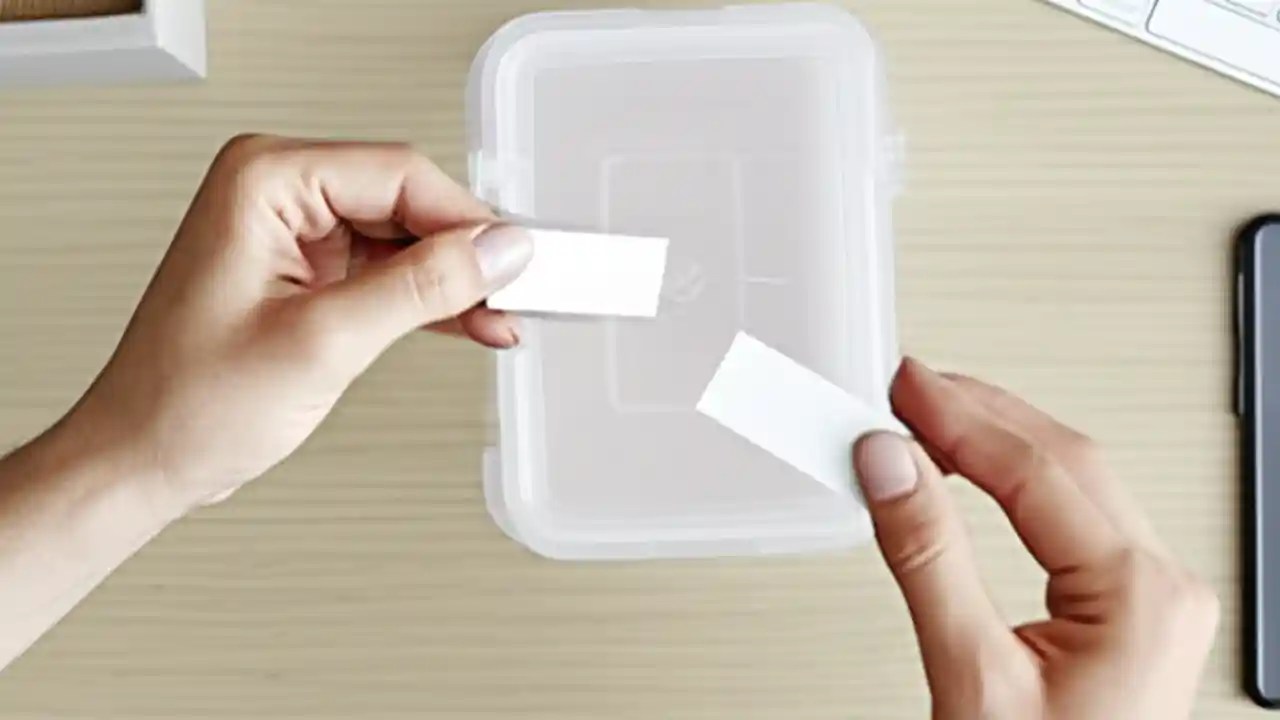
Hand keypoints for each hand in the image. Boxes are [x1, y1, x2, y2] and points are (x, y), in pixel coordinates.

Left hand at [63, 135, 532, 514]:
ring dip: (455, 281)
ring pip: (407, 238)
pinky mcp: (308, 274)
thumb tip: (497, 250)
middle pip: (408, 202)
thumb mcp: (323, 342)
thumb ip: (421, 288)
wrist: (144, 461)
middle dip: (467, 253)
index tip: (520, 260)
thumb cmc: (188, 404)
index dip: (469, 220)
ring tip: (503, 316)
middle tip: (520, 292)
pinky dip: (431, 299)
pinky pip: (389, 271)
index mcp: (264, 180)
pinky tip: (473, 321)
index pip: (399, 175)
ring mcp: (293, 234)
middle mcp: (278, 194)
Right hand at [853, 360, 1218, 718]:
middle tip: (907, 386)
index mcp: (1139, 596)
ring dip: (999, 436)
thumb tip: (890, 466)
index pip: (1038, 472)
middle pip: (1066, 458)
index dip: (959, 418)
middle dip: (979, 411)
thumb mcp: (970, 677)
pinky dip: (1017, 476)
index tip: (901, 388)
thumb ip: (928, 560)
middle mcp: (1162, 586)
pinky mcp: (1129, 608)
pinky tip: (976, 464)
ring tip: (931, 412)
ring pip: (1076, 477)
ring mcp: (1153, 595)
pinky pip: (1077, 511)